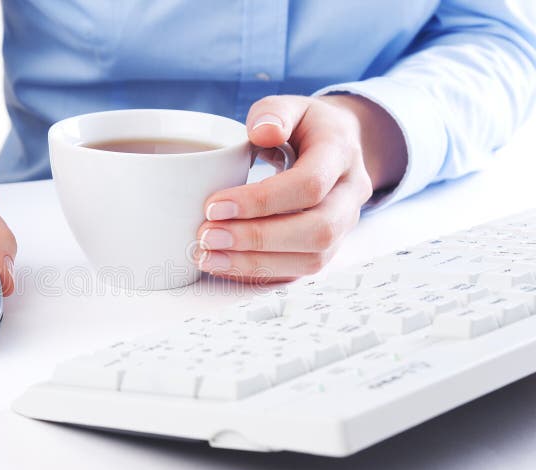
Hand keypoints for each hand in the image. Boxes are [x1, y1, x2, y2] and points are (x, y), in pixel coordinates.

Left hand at [196, 94, 405, 281]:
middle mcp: (350, 195)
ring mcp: (344, 226)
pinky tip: (223, 265)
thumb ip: (273, 112)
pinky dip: (259, 273)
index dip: (261, 200)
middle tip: (207, 236)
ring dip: (255, 263)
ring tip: (207, 255)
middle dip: (256, 238)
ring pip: (312, 259)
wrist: (339, 147)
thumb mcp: (292, 106)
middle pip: (316, 230)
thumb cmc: (307, 127)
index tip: (214, 205)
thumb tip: (262, 131)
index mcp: (341, 153)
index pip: (309, 184)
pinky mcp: (328, 248)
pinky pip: (299, 272)